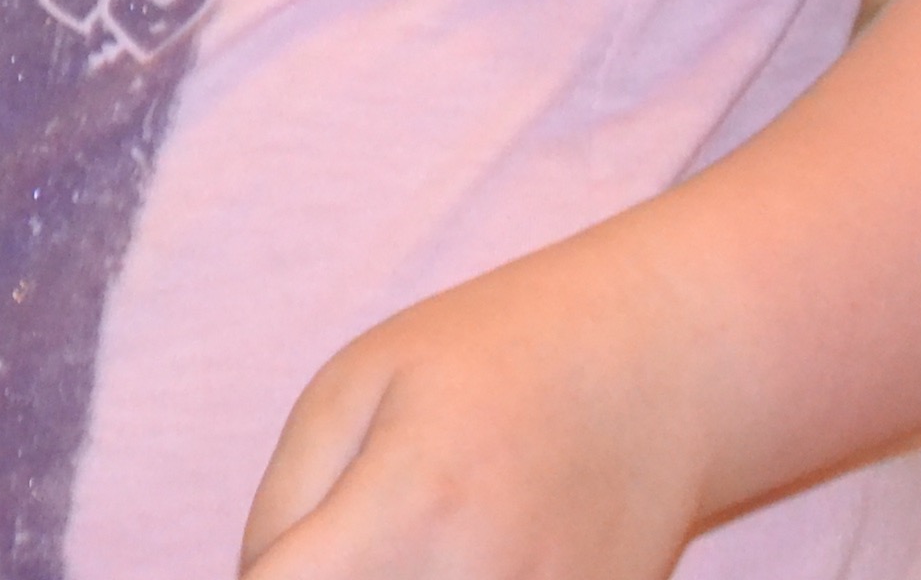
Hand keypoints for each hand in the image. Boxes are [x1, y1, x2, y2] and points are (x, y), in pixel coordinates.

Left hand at [241, 240, 717, 578]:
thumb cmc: (482, 361)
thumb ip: (283, 510)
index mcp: (414, 507)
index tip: (289, 549)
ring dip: (392, 577)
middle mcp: (490, 579)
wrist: (654, 368)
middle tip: (355, 525)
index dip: (266, 577)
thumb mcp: (350, 392)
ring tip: (417, 523)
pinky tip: (469, 544)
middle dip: (331, 577)